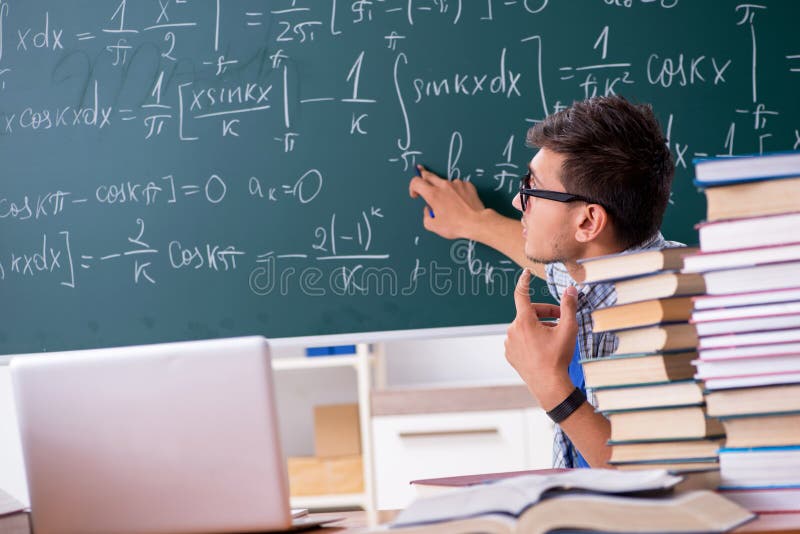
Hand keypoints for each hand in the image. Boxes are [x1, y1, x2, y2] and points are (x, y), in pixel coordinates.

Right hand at [408, 165, 485, 239]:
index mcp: (433, 194)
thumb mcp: (433, 226)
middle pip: (428, 175)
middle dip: (423, 178)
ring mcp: (456, 183)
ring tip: (449, 203)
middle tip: (423, 184)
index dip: (412, 187)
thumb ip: (426, 215)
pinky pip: (458, 185)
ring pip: (445, 182)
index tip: (416, 195)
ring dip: (442, 189)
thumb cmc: (454, 225)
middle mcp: (444, 185)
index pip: (416, 182)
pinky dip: (456, 191)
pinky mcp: (467, 185)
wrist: (476, 222)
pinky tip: (460, 201)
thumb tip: (429, 209)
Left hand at [504, 269, 578, 408]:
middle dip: (546, 313)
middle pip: (529, 313)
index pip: (521, 294)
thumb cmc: (558, 357)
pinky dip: (531, 339)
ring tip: (554, 338)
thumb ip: (569, 306)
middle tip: (562, 320)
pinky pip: (520, 340)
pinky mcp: (510, 354)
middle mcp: (512, 330)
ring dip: (539, 327)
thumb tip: (570, 289)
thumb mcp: (568, 329)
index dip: (524, 281)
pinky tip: (543, 348)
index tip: (526, 273)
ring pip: (525, 327)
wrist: (549, 385)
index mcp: (524, 321)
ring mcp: (509, 343)